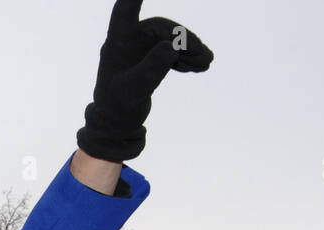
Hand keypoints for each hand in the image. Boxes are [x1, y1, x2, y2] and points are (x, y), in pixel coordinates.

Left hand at [77, 0, 212, 161]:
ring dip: (189, 50)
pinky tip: (199, 66)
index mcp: (118, 41)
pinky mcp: (149, 57)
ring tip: (206, 64)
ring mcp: (140, 48)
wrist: (116, 123)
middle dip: (184, 40)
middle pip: (162, 28)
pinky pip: (171, 50)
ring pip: (170, 39)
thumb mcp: (134, 89)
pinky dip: (185, 57)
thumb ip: (151, 68)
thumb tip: (172, 46)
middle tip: (204, 57)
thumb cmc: (117, 106)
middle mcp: (129, 39)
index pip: (125, 8)